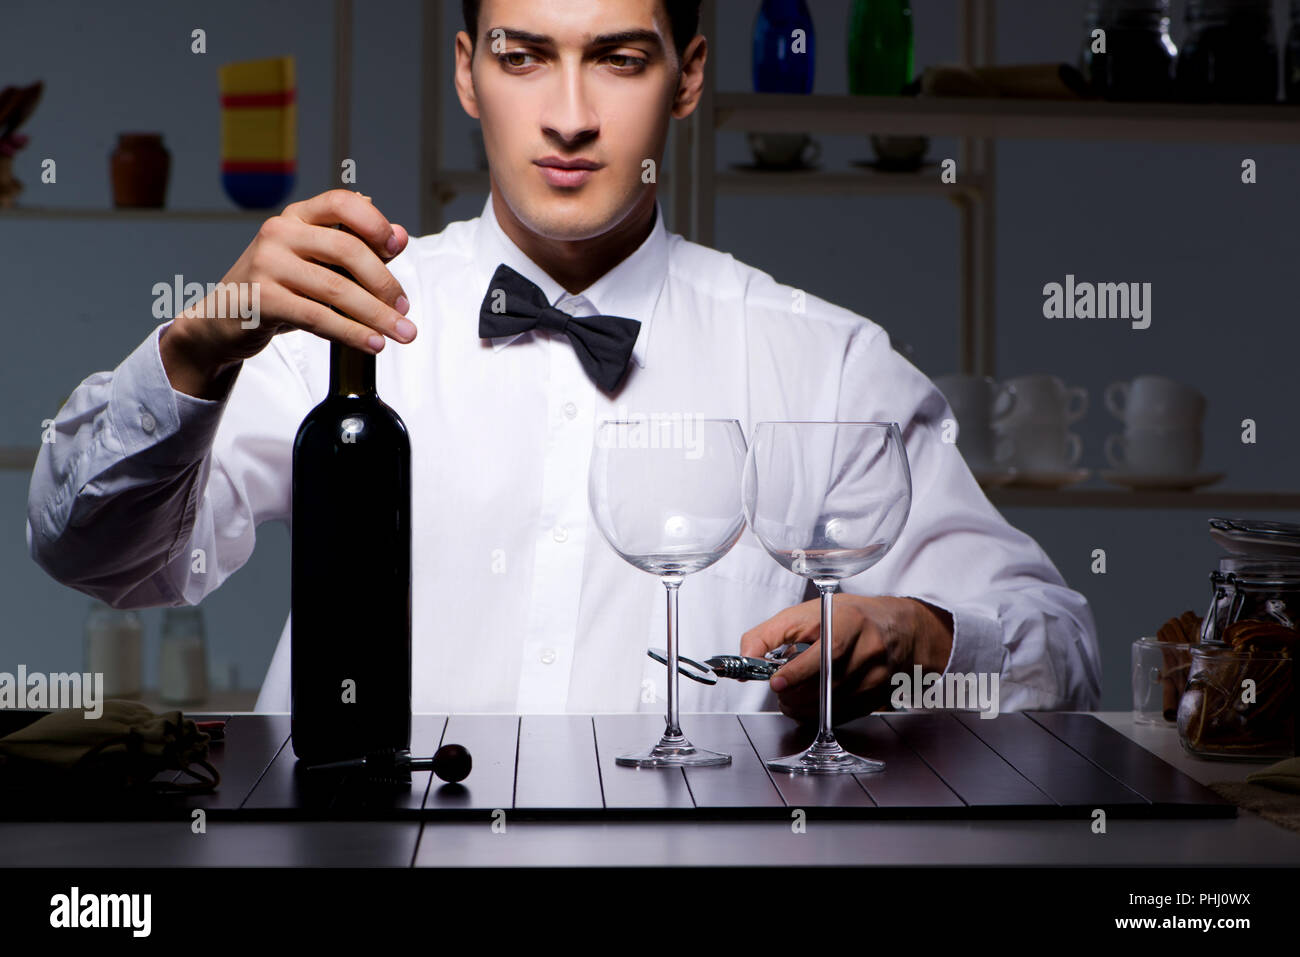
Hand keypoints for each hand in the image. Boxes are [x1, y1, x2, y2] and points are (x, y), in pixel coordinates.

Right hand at [161, 189, 411, 396]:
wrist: (223, 320)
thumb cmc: (279, 288)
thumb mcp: (317, 263)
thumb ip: (359, 249)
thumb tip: (400, 235)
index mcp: (297, 217)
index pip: (341, 202)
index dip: (373, 222)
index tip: (396, 247)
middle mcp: (279, 233)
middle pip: (347, 249)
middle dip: (384, 283)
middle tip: (405, 308)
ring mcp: (267, 264)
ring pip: (336, 288)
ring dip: (376, 315)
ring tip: (401, 332)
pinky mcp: (261, 299)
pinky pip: (317, 316)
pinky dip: (351, 333)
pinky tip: (372, 343)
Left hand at [740, 595, 953, 724]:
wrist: (893, 628)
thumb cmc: (844, 617)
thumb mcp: (802, 614)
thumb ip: (767, 634)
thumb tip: (745, 659)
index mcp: (849, 622)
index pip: (827, 651)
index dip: (799, 670)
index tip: (776, 682)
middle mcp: (868, 650)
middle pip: (828, 683)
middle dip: (795, 692)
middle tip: (779, 688)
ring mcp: (876, 677)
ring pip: (832, 705)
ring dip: (803, 706)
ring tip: (791, 693)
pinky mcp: (876, 698)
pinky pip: (841, 716)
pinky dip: (817, 714)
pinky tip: (809, 702)